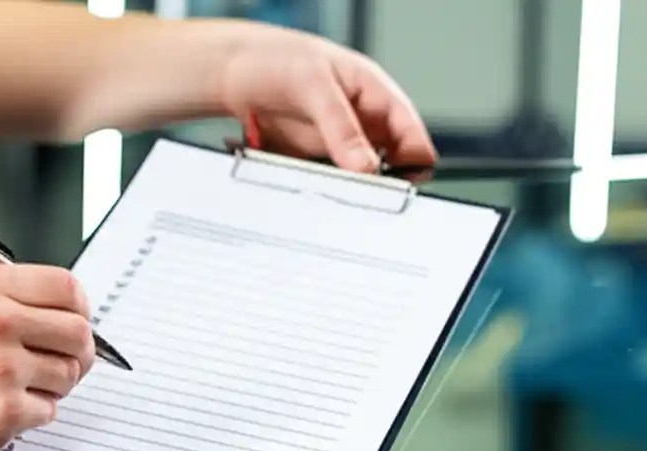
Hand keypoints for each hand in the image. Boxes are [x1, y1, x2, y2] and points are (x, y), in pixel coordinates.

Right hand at [0, 264, 95, 450]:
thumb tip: (55, 307)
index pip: (65, 286)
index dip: (79, 307)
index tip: (76, 322)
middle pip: (79, 331)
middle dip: (77, 353)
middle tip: (60, 365)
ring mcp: (2, 368)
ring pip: (69, 375)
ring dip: (51, 388)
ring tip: (10, 392)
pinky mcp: (5, 412)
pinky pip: (49, 412)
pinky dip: (29, 418)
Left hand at [218, 26, 436, 174]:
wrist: (233, 70)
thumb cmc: (277, 58)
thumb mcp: (314, 86)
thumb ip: (341, 126)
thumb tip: (367, 166)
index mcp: (376, 96)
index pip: (413, 138)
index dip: (412, 164)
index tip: (392, 184)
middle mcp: (363, 123)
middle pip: (393, 166)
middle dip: (382, 185)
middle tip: (361, 196)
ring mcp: (340, 143)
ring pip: (363, 180)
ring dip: (353, 192)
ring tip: (334, 195)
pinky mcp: (316, 161)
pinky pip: (333, 185)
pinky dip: (328, 193)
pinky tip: (315, 193)